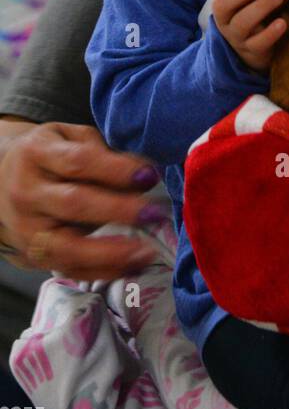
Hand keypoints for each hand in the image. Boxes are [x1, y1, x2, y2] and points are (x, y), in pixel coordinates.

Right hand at [0, 122, 165, 280]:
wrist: (2, 177)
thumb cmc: (51, 154)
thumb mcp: (71, 137)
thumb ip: (104, 151)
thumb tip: (144, 173)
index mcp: (38, 153)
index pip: (78, 162)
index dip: (116, 170)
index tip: (149, 175)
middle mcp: (27, 192)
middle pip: (73, 203)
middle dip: (118, 210)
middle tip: (153, 213)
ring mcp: (26, 227)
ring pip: (66, 246)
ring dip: (110, 253)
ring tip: (145, 252)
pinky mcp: (32, 254)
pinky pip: (67, 268)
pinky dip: (101, 271)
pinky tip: (130, 266)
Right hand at [210, 0, 287, 71]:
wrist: (259, 46)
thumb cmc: (257, 8)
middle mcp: (224, 17)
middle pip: (221, 4)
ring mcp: (236, 36)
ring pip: (240, 23)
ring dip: (260, 7)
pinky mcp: (251, 51)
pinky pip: (258, 43)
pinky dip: (270, 33)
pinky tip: (282, 23)